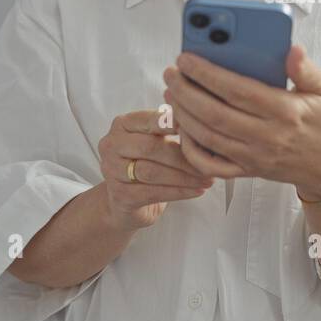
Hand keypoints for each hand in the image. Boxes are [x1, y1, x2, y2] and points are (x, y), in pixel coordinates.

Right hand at [97, 109, 212, 231]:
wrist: (124, 201)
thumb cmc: (146, 163)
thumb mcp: (156, 141)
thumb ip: (171, 130)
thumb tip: (203, 127)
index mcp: (123, 124)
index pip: (150, 120)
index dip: (174, 124)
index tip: (198, 128)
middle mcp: (112, 145)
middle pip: (151, 147)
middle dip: (183, 156)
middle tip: (208, 163)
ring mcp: (112, 171)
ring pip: (152, 172)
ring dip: (184, 177)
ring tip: (207, 179)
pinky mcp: (120, 196)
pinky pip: (153, 193)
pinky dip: (178, 192)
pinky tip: (197, 191)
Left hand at [162, 45, 320, 199]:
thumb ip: (305, 69)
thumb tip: (292, 49)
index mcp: (285, 111)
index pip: (238, 91)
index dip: (207, 74)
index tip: (187, 58)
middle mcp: (266, 136)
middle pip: (215, 114)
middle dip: (186, 92)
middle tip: (171, 73)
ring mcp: (253, 156)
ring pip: (207, 138)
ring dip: (183, 115)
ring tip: (171, 93)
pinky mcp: (246, 170)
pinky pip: (210, 166)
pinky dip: (190, 150)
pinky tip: (182, 128)